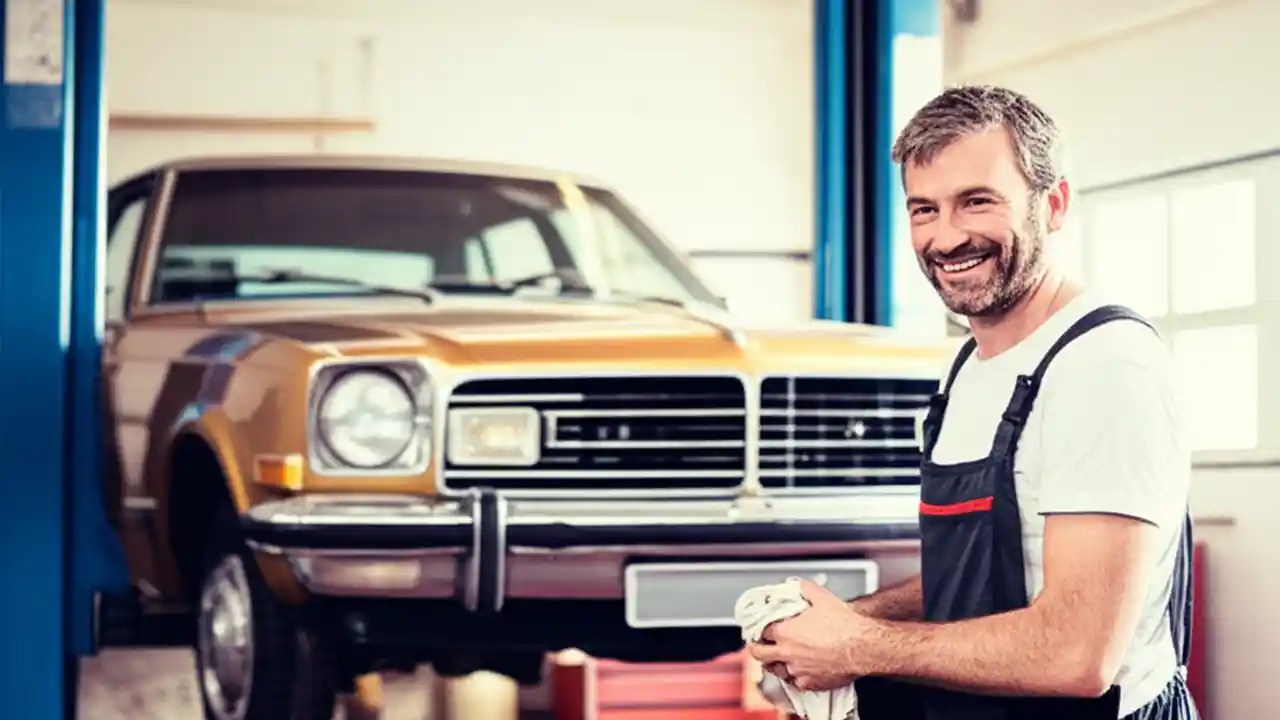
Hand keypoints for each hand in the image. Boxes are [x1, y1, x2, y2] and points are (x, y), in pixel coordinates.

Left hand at [747, 578, 881, 690]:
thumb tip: (799, 585)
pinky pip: (795, 683)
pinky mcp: (810, 683)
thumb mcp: (822, 597)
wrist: (862, 647)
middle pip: (759, 655)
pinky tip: (798, 671)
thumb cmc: (844, 625)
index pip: (760, 632)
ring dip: (774, 664)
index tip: (760, 629)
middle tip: (759, 646)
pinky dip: (794, 677)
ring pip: (776, 671)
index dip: (759, 630)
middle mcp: (787, 652)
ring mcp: (797, 670)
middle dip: (757, 649)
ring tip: (777, 660)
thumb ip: (805, 589)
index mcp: (785, 631)